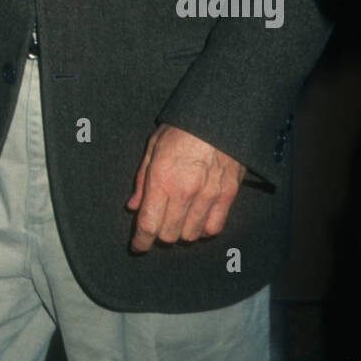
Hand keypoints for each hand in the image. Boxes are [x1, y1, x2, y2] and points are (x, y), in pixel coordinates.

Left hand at [126, 123, 245, 251]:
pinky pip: (214, 228)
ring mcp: (207, 195)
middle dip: (159, 234)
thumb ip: (141, 180)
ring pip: (190, 235)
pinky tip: (198, 218)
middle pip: (168, 235)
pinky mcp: (227, 195)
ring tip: (178, 218)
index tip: (138, 246)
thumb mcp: (153, 147)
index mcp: (161, 179)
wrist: (218, 115)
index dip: (140, 241)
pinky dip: (204, 229)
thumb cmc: (182, 128)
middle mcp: (184, 192)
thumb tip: (133, 206)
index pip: (148, 224)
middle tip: (159, 224)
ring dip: (181, 231)